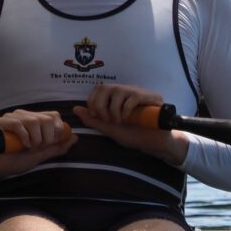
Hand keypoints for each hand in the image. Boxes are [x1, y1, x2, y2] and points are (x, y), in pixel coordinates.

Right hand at [0, 109, 76, 184]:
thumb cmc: (16, 161)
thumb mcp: (41, 155)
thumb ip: (57, 147)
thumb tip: (75, 137)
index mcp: (33, 120)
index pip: (53, 116)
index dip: (57, 130)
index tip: (51, 144)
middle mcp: (23, 115)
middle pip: (46, 118)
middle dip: (47, 137)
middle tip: (39, 148)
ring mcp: (10, 117)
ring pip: (33, 120)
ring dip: (35, 138)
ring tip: (29, 148)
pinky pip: (17, 124)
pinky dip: (24, 137)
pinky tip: (22, 146)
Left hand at [72, 84, 188, 165]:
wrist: (155, 143)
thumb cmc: (134, 135)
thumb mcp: (109, 128)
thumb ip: (93, 119)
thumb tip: (75, 109)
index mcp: (116, 97)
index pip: (98, 88)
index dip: (93, 101)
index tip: (96, 116)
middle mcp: (127, 91)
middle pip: (105, 87)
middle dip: (100, 105)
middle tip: (105, 119)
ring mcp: (139, 93)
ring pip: (118, 91)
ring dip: (113, 109)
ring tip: (118, 121)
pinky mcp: (151, 97)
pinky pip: (133, 97)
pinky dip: (125, 110)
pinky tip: (128, 119)